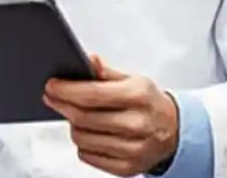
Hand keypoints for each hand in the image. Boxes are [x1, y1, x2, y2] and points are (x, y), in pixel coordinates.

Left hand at [43, 54, 179, 176]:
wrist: (174, 131)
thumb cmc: (149, 104)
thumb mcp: (134, 80)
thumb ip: (106, 72)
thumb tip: (88, 60)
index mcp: (138, 96)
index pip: (92, 94)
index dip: (67, 90)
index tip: (52, 86)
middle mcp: (137, 123)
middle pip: (83, 117)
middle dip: (63, 106)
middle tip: (53, 98)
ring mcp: (132, 149)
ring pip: (82, 138)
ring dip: (73, 126)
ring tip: (78, 116)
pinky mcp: (127, 167)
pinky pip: (88, 157)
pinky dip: (83, 144)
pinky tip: (91, 134)